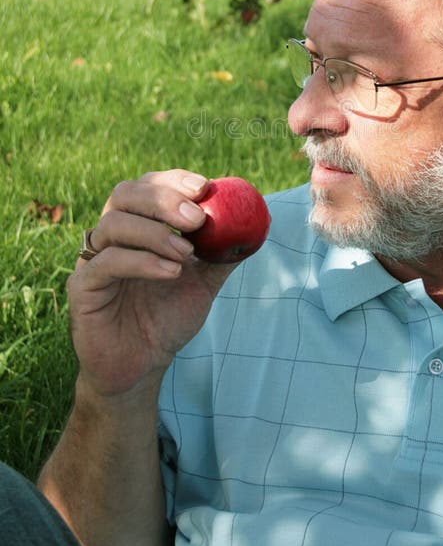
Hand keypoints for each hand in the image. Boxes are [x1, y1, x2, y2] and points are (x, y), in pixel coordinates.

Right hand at [68, 169, 238, 398]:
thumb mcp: (204, 281)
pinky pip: (106, 263)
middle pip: (125, 194)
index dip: (174, 180)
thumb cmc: (169, 318)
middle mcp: (111, 235)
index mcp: (137, 224)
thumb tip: (257, 225)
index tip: (204, 187)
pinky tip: (170, 273)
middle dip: (163, 199)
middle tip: (197, 218)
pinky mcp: (82, 287)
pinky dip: (141, 261)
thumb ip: (224, 253)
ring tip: (186, 254)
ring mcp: (93, 258)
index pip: (149, 185)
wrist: (143, 365)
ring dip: (155, 233)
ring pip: (113, 224)